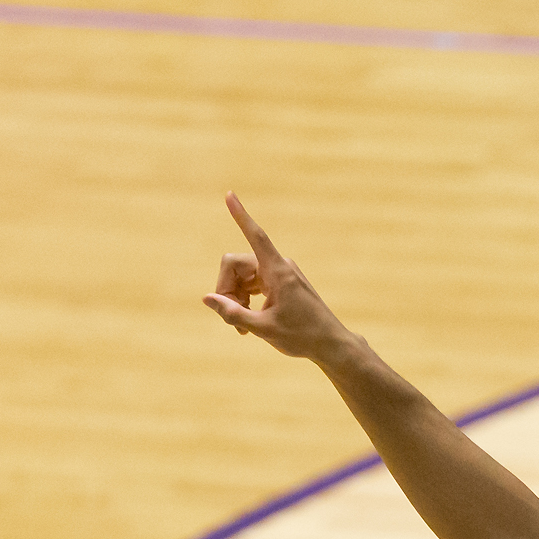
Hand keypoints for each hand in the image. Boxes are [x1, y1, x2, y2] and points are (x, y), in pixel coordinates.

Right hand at [202, 193, 358, 363]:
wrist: (331, 345)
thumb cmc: (302, 337)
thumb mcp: (263, 328)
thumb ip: (233, 313)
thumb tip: (207, 298)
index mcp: (278, 271)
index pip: (256, 236)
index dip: (241, 216)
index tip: (229, 194)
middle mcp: (278, 267)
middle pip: (235, 265)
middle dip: (227, 290)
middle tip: (232, 320)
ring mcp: (279, 274)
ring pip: (241, 277)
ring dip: (235, 299)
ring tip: (241, 328)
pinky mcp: (279, 283)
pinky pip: (251, 284)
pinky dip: (245, 300)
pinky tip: (247, 323)